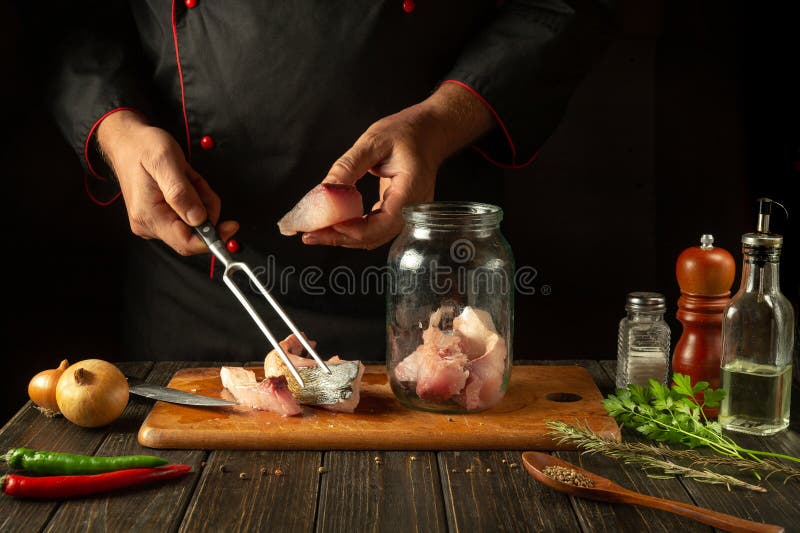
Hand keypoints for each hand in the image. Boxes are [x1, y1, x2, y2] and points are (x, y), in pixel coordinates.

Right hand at [96, 110, 237, 254]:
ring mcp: (155, 222)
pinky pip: (189, 214)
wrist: (127, 141)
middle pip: (194, 232)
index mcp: (149, 215)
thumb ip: (182, 192)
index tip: (231, 226)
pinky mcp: (161, 217)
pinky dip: (195, 198)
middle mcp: (149, 224)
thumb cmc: (143, 147)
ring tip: (186, 177)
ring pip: (195, 221)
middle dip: (205, 208)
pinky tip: (185, 182)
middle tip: (196, 182)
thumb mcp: (166, 161)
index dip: (212, 238)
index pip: (186, 243)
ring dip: (200, 199)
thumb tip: (198, 218)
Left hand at [302, 82, 493, 249]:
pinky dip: (353, 229)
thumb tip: (324, 190)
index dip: (351, 230)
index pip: (381, 223)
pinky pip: (375, 228)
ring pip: (373, 237)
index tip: (324, 226)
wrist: (430, 131)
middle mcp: (412, 209)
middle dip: (340, 238)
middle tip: (309, 235)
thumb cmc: (407, 132)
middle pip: (374, 237)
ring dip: (344, 237)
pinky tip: (334, 225)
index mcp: (410, 191)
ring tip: (316, 233)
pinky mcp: (398, 212)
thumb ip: (348, 166)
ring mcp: (407, 214)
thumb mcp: (374, 141)